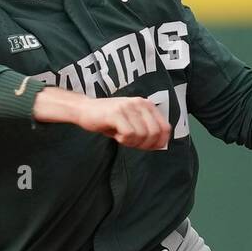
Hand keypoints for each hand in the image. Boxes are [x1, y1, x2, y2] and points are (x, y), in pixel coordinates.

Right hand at [33, 86, 170, 149]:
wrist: (85, 110)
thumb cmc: (109, 119)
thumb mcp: (133, 121)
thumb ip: (147, 129)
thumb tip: (161, 144)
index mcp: (146, 104)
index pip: (165, 128)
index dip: (159, 142)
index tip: (148, 147)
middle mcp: (140, 103)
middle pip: (155, 133)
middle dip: (145, 145)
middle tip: (131, 143)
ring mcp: (128, 107)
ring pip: (142, 135)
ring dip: (132, 143)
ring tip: (122, 137)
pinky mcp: (117, 113)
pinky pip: (129, 134)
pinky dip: (124, 140)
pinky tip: (116, 135)